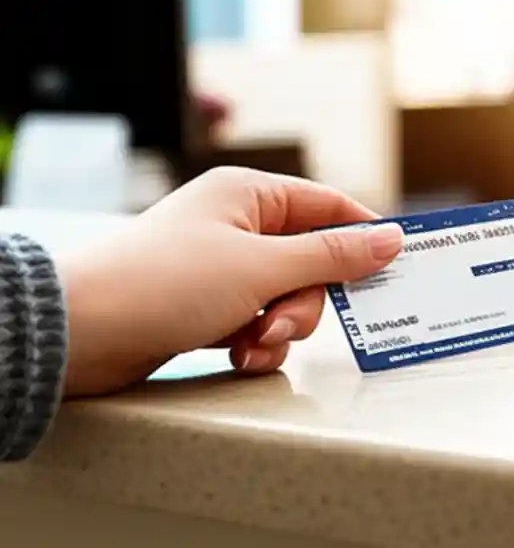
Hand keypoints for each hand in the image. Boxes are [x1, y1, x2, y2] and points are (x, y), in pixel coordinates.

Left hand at [59, 167, 403, 395]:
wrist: (81, 332)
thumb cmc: (166, 282)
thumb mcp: (263, 267)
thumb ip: (333, 256)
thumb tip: (391, 239)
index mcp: (249, 195)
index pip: (328, 206)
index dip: (362, 236)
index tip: (394, 266)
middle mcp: (238, 226)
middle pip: (311, 263)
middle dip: (305, 301)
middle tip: (283, 321)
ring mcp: (222, 268)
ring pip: (287, 298)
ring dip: (281, 328)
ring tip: (251, 343)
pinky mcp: (207, 307)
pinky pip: (259, 322)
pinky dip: (257, 341)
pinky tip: (238, 355)